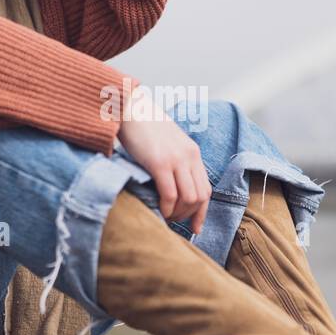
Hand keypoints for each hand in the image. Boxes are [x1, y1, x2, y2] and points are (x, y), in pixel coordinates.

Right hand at [117, 115, 211, 234]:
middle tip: (172, 220)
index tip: (195, 228)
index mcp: (193, 152)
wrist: (129, 107)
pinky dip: (167, 208)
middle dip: (188, 215)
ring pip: (189, 199)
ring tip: (164, 216)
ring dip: (177, 214)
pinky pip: (170, 194)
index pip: (206, 189)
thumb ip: (174, 161)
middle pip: (200, 197)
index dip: (202, 212)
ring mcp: (175, 159)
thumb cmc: (142, 127)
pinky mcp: (159, 162)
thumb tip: (172, 187)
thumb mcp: (167, 142)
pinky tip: (159, 211)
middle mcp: (189, 156)